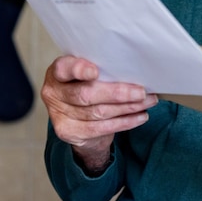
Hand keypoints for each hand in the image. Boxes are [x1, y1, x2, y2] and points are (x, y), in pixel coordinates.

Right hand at [41, 56, 157, 171]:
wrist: (77, 119)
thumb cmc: (87, 87)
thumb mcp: (88, 73)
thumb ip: (101, 69)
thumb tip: (135, 68)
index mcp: (57, 72)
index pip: (64, 68)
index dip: (78, 69)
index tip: (95, 71)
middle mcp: (53, 93)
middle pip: (86, 94)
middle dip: (117, 93)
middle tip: (141, 91)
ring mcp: (58, 115)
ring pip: (98, 112)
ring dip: (127, 108)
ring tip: (148, 102)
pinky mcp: (69, 132)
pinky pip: (101, 128)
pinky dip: (125, 122)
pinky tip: (140, 116)